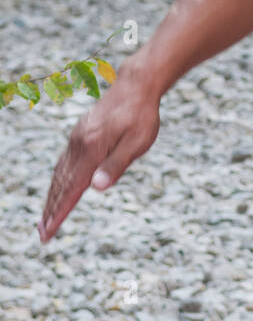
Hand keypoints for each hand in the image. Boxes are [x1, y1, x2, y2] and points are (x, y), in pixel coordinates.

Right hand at [38, 78, 160, 242]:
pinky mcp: (80, 135)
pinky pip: (64, 162)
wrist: (135, 85)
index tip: (49, 232)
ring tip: (45, 218)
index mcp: (93, 150)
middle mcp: (79, 145)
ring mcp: (77, 139)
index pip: (72, 188)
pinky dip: (58, 180)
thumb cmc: (142, 115)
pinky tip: (57, 188)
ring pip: (60, 173)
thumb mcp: (137, 142)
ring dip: (51, 197)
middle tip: (43, 235)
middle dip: (51, 211)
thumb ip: (117, 165)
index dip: (60, 212)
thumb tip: (97, 188)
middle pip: (61, 184)